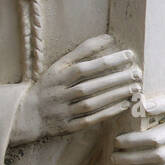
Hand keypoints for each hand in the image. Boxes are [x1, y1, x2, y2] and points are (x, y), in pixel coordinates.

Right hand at [20, 34, 139, 140]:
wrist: (27, 114)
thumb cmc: (50, 85)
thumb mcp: (60, 65)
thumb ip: (83, 51)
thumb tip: (108, 37)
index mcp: (58, 76)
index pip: (84, 68)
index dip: (106, 61)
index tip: (128, 55)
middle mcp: (60, 94)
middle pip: (89, 87)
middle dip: (114, 80)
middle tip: (136, 73)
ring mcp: (63, 112)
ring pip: (91, 104)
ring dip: (114, 96)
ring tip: (134, 87)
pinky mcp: (68, 127)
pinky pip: (90, 120)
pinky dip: (108, 113)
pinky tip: (124, 104)